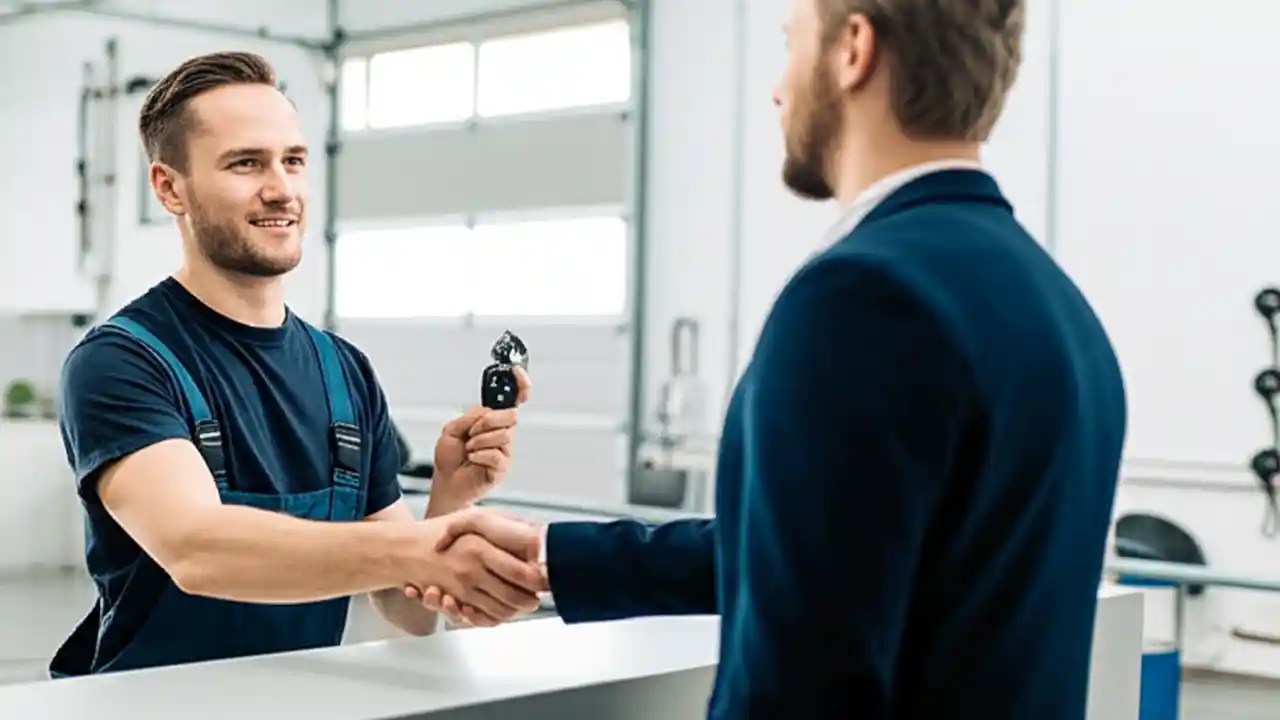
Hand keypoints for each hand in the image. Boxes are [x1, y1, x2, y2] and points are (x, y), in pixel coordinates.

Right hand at [406, 508, 545, 626]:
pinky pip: (482, 618)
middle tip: (540, 594)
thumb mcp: (476, 518)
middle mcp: (471, 573)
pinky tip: (502, 608)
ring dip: (516, 609)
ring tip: (525, 601)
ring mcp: (462, 591)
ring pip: (500, 611)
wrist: (405, 548)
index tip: (548, 577)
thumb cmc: (442, 529)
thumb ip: (506, 526)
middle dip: (531, 599)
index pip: (520, 572)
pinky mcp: (455, 602)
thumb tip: (537, 535)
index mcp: (479, 549)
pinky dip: (495, 616)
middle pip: (513, 597)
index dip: (538, 579)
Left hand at [431, 367, 531, 510]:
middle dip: (488, 421)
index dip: (520, 385)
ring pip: (503, 435)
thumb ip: (470, 417)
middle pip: (510, 416)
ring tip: (468, 449)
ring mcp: (505, 450)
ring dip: (479, 441)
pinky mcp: (502, 467)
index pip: (513, 400)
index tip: (517, 372)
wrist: (446, 483)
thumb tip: (487, 411)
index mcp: (492, 420)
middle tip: (471, 432)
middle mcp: (502, 433)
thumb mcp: (452, 429)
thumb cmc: (450, 458)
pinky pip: (496, 454)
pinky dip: (479, 454)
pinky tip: (472, 459)